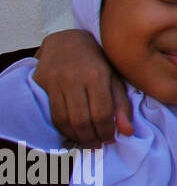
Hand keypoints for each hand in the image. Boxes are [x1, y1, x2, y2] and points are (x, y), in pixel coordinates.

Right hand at [33, 30, 131, 146]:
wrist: (66, 40)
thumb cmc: (96, 60)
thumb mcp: (115, 77)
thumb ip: (122, 104)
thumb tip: (127, 132)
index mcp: (97, 75)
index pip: (101, 113)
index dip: (106, 131)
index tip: (110, 139)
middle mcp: (74, 78)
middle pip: (81, 120)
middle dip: (91, 138)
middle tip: (97, 144)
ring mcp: (54, 81)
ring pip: (63, 120)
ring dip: (75, 137)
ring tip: (86, 141)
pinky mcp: (40, 83)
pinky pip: (51, 113)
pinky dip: (62, 128)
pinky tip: (71, 132)